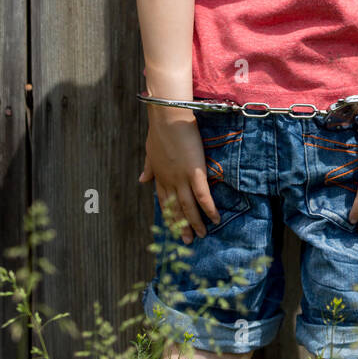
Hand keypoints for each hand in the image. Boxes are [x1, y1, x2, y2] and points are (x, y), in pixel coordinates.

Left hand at [138, 106, 219, 243]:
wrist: (167, 118)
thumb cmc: (159, 129)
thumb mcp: (150, 151)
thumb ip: (148, 167)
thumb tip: (141, 180)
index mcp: (159, 176)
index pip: (164, 201)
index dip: (170, 215)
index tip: (174, 226)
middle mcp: (169, 181)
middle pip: (176, 208)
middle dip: (181, 225)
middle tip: (186, 240)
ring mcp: (181, 178)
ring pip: (188, 207)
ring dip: (195, 223)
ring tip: (201, 235)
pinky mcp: (195, 172)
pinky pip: (203, 195)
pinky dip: (209, 209)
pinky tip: (216, 218)